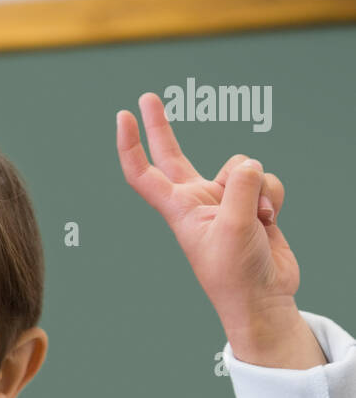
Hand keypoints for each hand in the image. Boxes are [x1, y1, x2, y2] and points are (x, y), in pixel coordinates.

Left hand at [116, 91, 300, 338]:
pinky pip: (265, 180)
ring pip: (242, 167)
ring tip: (258, 220)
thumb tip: (249, 168)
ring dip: (258, 188)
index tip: (123, 117)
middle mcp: (198, 201)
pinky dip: (273, 196)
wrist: (263, 299)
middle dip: (161, 127)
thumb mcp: (235, 227)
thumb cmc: (237, 274)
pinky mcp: (250, 205)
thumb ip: (242, 187)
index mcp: (180, 209)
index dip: (132, 146)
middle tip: (147, 99)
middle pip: (174, 156)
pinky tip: (271, 220)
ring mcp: (224, 202)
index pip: (145, 175)